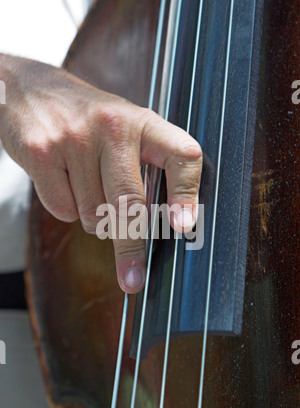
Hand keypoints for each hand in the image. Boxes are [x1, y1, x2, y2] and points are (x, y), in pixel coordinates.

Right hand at [0, 55, 201, 292]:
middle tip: (133, 279)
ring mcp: (75, 138)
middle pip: (130, 204)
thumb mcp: (124, 126)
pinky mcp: (43, 153)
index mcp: (142, 121)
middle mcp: (113, 126)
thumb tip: (164, 225)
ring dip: (92, 216)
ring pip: (94, 214)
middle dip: (131, 248)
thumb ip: (145, 164)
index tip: (183, 227)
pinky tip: (61, 180)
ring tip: (83, 183)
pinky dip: (66, 208)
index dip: (187, 193)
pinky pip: (64, 210)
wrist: (28, 88)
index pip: (181, 155)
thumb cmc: (87, 119)